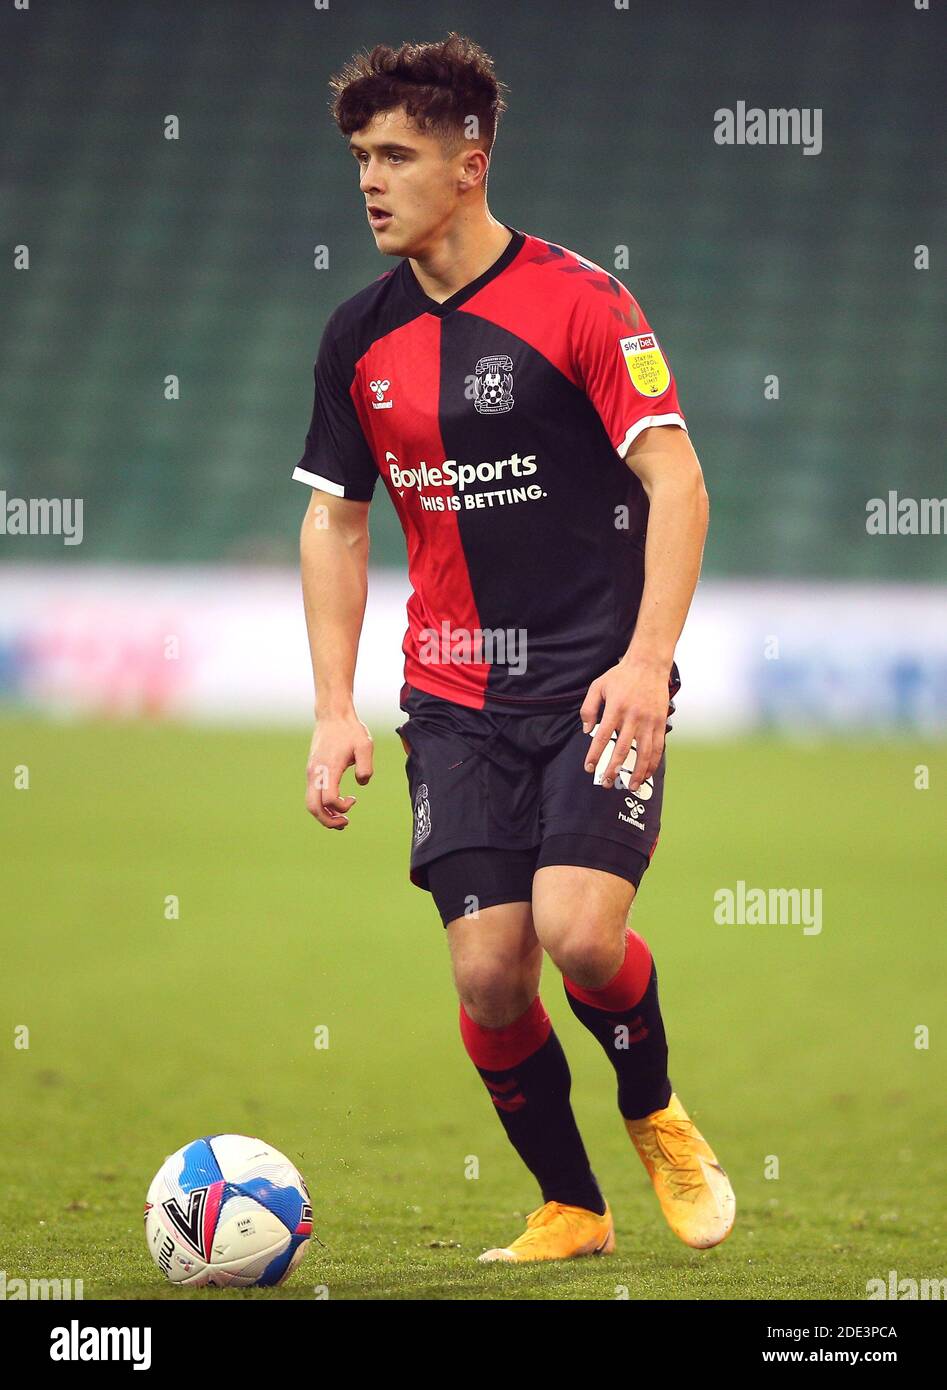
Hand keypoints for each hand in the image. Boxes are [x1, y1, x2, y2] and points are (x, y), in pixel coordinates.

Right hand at [305, 714, 373, 829]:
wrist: (332, 715)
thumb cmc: (350, 730)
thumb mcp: (365, 746)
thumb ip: (366, 767)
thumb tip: (361, 784)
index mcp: (328, 768)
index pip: (329, 799)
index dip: (341, 807)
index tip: (354, 800)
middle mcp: (315, 772)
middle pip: (313, 807)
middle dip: (327, 821)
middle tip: (344, 823)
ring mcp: (311, 772)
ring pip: (310, 802)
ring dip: (324, 815)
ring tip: (341, 819)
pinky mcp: (312, 770)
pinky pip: (312, 794)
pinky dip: (322, 805)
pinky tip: (336, 804)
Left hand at [579, 654, 669, 791]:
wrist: (648, 664)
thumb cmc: (621, 675)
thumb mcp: (597, 686)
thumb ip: (588, 708)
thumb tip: (585, 731)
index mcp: (615, 708)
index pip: (603, 737)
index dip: (595, 754)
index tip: (589, 767)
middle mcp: (633, 716)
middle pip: (623, 749)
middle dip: (614, 769)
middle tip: (606, 782)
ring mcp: (649, 720)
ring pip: (644, 752)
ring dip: (637, 771)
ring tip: (631, 786)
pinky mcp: (661, 722)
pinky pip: (658, 747)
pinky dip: (653, 762)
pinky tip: (647, 773)